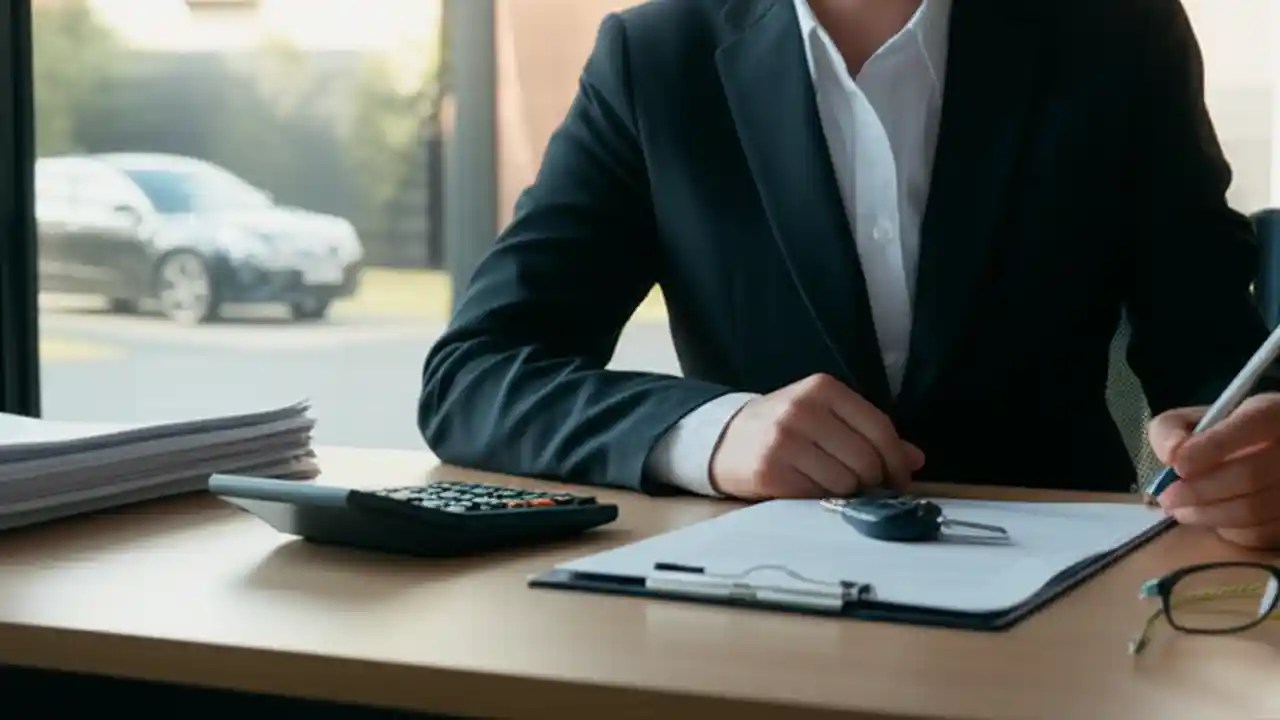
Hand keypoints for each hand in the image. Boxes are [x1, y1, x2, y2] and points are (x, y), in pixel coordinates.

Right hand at [709, 374, 924, 499]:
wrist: (724, 439)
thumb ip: (869, 433)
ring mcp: (784, 439)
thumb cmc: (785, 428)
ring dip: (847, 492)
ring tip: (833, 486)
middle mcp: (803, 409)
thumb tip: (915, 459)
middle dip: (873, 480)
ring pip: (845, 481)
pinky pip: (817, 495)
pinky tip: (810, 489)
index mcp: (823, 388)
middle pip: (866, 458)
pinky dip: (821, 498)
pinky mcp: (770, 469)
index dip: (896, 461)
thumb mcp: (825, 417)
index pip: (879, 428)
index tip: (899, 480)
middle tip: (865, 488)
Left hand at [1148, 394, 1279, 549]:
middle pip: (1252, 474)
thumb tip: (1171, 455)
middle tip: (1168, 498)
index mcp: (1273, 413)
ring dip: (1209, 514)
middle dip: (1200, 490)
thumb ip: (1171, 429)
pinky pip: (1262, 533)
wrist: (1251, 459)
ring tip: (1180, 510)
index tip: (1179, 466)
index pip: (1255, 423)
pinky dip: (1229, 530)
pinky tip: (1211, 519)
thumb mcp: (1191, 421)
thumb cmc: (1215, 438)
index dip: (1214, 446)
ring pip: (1256, 508)